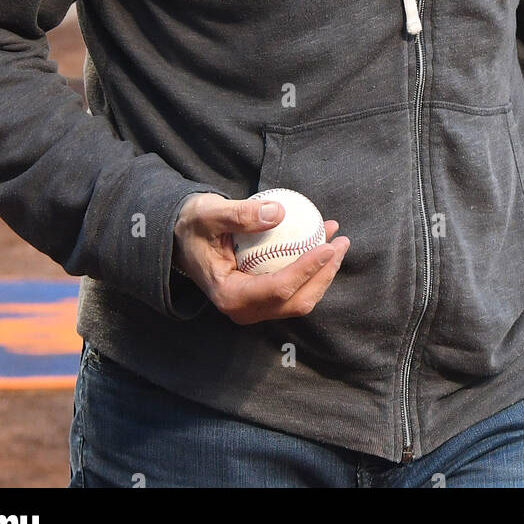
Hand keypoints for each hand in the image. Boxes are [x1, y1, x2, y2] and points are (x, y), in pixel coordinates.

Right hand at [173, 192, 349, 326]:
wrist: (182, 238)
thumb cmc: (194, 225)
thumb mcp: (209, 213)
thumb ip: (240, 214)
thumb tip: (279, 212)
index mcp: (230, 295)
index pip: (279, 288)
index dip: (308, 269)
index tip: (328, 245)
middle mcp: (244, 310)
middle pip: (296, 300)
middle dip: (324, 274)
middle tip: (341, 242)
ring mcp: (254, 308)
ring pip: (300, 298)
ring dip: (323, 272)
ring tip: (337, 239)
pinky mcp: (262, 299)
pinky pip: (294, 288)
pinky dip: (312, 268)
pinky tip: (322, 242)